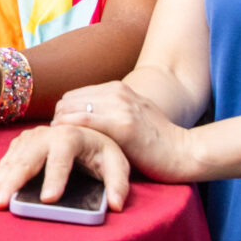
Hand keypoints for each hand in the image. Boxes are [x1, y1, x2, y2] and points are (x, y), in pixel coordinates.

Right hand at [0, 124, 132, 212]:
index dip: (55, 179)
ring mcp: (31, 138)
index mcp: (72, 136)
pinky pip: (5, 161)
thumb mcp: (117, 164)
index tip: (48, 199)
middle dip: (13, 183)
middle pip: (28, 159)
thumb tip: (117, 205)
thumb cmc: (103, 151)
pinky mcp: (21, 145)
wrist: (89, 130)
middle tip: (2, 203)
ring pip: (12, 161)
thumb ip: (118, 184)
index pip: (61, 159)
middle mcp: (47, 134)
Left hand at [51, 80, 200, 183]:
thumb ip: (108, 111)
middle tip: (55, 140)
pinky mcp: (123, 126)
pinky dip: (69, 128)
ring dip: (60, 125)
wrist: (185, 152)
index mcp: (117, 88)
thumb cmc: (156, 141)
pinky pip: (85, 121)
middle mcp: (118, 92)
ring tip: (58, 144)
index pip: (73, 95)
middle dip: (57, 119)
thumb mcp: (131, 115)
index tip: (59, 131)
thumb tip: (79, 118)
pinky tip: (64, 141)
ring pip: (72, 109)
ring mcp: (121, 107)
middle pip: (68, 100)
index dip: (62, 113)